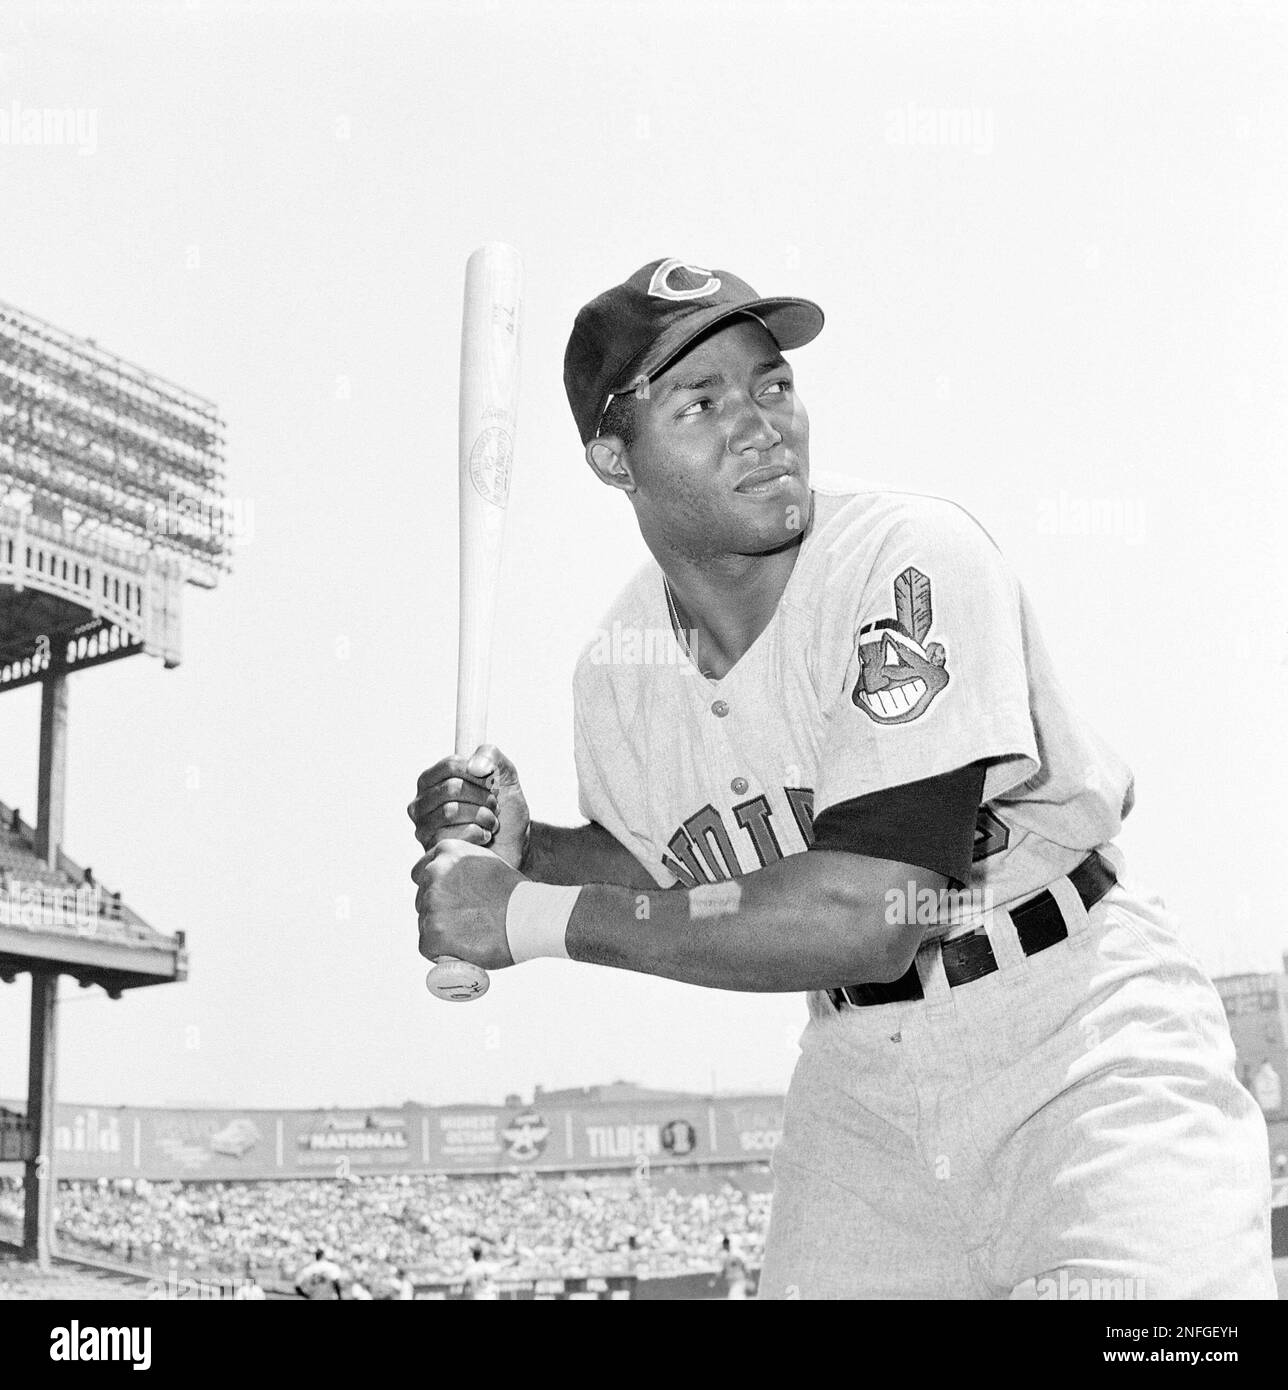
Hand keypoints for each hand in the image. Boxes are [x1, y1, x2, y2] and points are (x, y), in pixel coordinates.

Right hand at [408, 744, 530, 868]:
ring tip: (491, 822)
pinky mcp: (432, 851)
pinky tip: (484, 839)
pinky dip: (479, 834)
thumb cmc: (505, 811)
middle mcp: (421, 803)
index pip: (450, 765)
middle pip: (451, 788)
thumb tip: (474, 766)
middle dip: (483, 797)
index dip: (479, 774)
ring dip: (483, 816)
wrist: (514, 846)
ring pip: (451, 811)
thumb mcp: (505, 775)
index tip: (493, 784)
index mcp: (432, 780)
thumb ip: (491, 755)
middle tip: (494, 806)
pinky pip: (456, 835)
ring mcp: (423, 828)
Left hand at [412, 838, 522, 970]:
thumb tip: (452, 884)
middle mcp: (434, 872)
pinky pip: (427, 947)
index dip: (436, 891)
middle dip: (439, 912)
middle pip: (423, 900)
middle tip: (465, 923)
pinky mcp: (433, 932)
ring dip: (442, 933)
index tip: (450, 903)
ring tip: (471, 936)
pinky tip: (462, 950)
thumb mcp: (487, 864)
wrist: (529, 917)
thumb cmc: (515, 895)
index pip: (422, 873)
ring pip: (425, 924)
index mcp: (447, 852)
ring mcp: (432, 902)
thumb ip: (463, 868)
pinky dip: (442, 953)